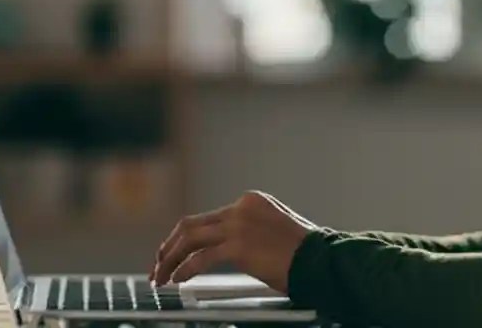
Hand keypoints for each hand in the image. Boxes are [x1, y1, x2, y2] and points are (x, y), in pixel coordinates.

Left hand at [149, 190, 316, 292]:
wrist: (323, 260)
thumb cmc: (306, 254)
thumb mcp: (275, 231)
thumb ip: (250, 232)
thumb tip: (226, 250)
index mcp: (251, 201)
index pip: (208, 218)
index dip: (186, 238)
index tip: (175, 253)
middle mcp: (241, 207)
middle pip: (191, 224)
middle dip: (169, 246)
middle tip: (158, 265)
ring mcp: (239, 224)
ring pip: (189, 238)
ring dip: (170, 258)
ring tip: (161, 276)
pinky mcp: (239, 245)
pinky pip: (200, 258)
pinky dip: (184, 269)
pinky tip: (178, 280)